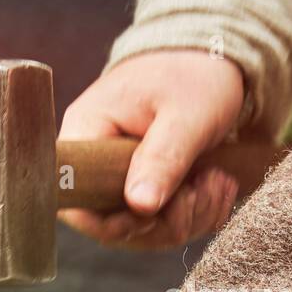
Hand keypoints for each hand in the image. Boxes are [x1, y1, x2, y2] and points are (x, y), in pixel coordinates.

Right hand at [57, 50, 244, 248]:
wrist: (215, 61)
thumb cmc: (195, 76)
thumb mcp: (184, 116)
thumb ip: (162, 159)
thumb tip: (139, 206)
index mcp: (88, 132)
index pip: (73, 200)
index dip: (111, 223)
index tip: (155, 212)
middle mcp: (95, 160)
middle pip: (113, 225)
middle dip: (167, 221)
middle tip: (204, 187)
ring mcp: (121, 177)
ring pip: (145, 229)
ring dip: (190, 217)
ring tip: (216, 181)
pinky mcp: (147, 187)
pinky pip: (166, 222)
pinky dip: (199, 214)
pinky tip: (217, 185)